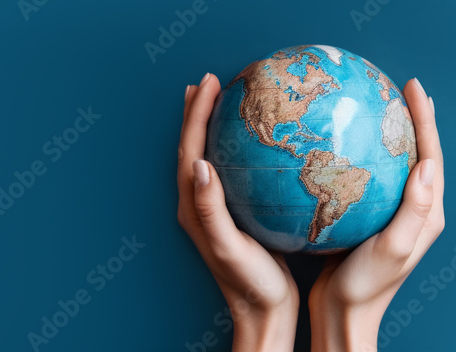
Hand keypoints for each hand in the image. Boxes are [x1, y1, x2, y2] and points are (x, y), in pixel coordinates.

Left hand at [177, 73, 298, 351]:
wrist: (265, 315)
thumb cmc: (250, 285)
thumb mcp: (228, 246)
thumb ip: (210, 206)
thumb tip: (200, 163)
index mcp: (194, 207)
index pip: (190, 149)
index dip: (196, 114)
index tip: (209, 83)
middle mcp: (200, 206)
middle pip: (194, 148)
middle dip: (199, 112)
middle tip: (211, 82)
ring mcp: (217, 212)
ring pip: (211, 158)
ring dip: (213, 127)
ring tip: (224, 101)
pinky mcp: (236, 218)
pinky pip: (234, 173)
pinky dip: (238, 150)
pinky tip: (261, 144)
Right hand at [308, 78, 445, 351]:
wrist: (342, 316)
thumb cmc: (367, 287)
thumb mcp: (393, 248)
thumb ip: (413, 208)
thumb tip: (427, 164)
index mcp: (426, 215)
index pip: (430, 157)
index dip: (424, 120)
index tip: (414, 88)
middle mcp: (414, 213)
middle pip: (418, 155)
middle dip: (413, 120)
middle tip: (401, 89)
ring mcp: (392, 218)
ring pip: (395, 166)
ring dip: (391, 136)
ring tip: (376, 108)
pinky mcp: (370, 223)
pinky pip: (369, 180)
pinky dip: (363, 157)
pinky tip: (341, 146)